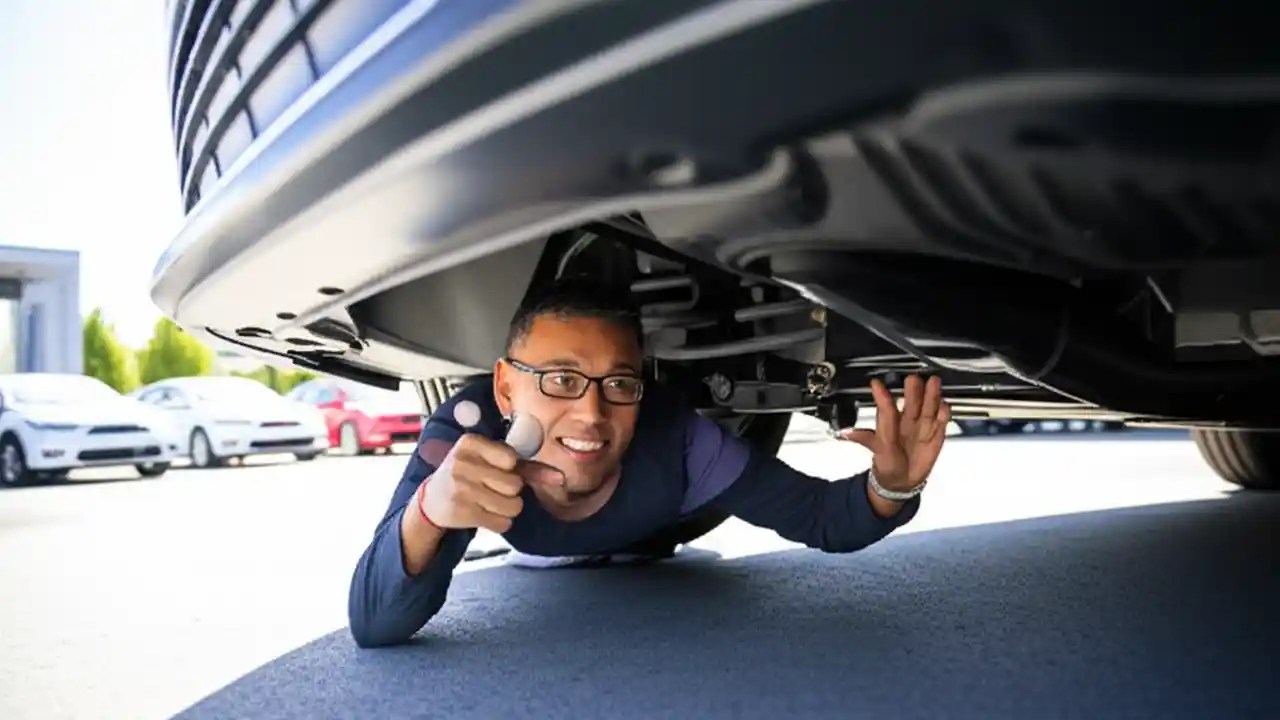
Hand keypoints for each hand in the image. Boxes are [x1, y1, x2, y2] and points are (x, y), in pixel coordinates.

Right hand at [420, 434, 523, 533]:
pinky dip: (500, 522)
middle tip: (493, 488)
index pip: (511, 459)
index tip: (496, 469)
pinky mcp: (461, 513)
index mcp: (470, 443)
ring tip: (491, 503)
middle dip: (511, 491)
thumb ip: (526, 466)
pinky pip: (502, 523)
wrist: (432, 500)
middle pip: (515, 485)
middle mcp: (462, 463)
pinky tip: (485, 515)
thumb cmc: (469, 475)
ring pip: (512, 506)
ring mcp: (461, 488)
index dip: (510, 469)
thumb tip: (560, 478)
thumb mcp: (488, 461)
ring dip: (508, 509)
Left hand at [838, 374, 949, 491]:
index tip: (876, 384)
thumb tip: (846, 433)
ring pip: (928, 406)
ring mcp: (922, 425)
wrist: (903, 480)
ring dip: (931, 395)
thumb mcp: (876, 449)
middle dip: (913, 390)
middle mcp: (907, 419)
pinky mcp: (936, 433)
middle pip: (911, 401)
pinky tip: (944, 406)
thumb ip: (865, 438)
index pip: (886, 406)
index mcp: (890, 421)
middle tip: (913, 379)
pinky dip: (943, 414)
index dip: (882, 396)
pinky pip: (941, 421)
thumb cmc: (887, 461)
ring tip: (933, 382)